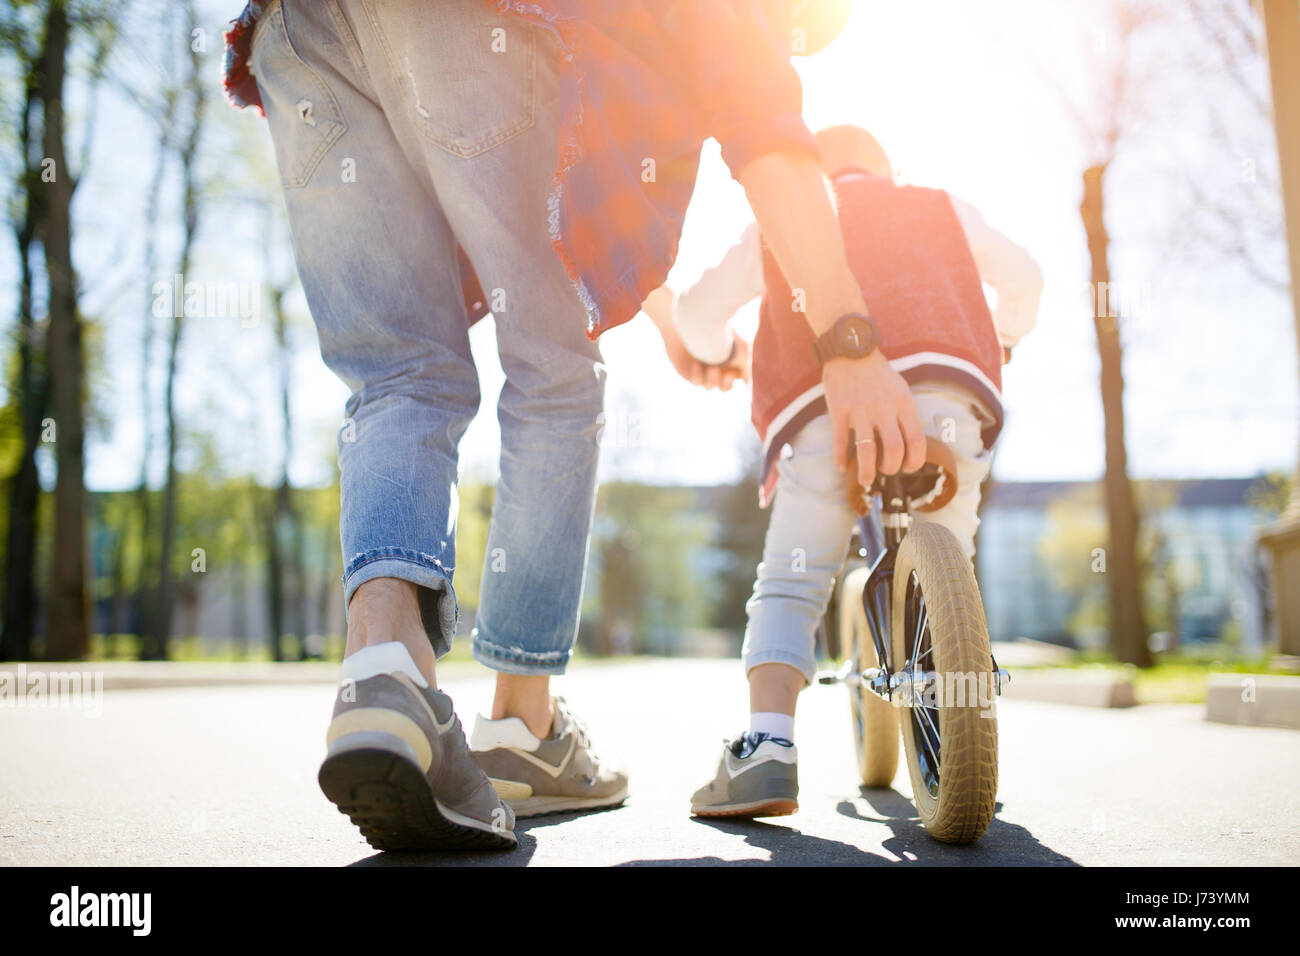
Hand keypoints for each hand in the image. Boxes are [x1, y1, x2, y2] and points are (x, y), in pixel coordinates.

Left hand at [644, 285, 748, 390]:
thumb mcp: (743, 349)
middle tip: (728, 375)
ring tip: (713, 369)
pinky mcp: (689, 371)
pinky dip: (697, 375)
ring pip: (710, 386)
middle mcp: (719, 368)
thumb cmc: (721, 332)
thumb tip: (756, 384)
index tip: (746, 384)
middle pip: (725, 386)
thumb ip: (751, 368)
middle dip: (727, 384)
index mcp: (734, 363)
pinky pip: (695, 381)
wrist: (695, 320)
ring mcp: (703, 371)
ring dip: (713, 380)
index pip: (741, 380)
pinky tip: (696, 365)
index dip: (744, 385)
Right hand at [823, 351, 925, 488]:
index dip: (915, 460)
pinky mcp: (839, 410)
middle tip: (886, 471)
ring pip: (867, 451)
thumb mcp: (901, 388)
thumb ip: (906, 414)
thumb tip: (911, 444)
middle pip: (894, 449)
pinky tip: (842, 468)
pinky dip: (840, 459)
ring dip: (867, 472)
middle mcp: (884, 408)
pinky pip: (840, 441)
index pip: (917, 440)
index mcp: (903, 403)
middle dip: (891, 468)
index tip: (909, 468)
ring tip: (866, 481)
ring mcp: (860, 410)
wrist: (850, 350)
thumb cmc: (878, 373)